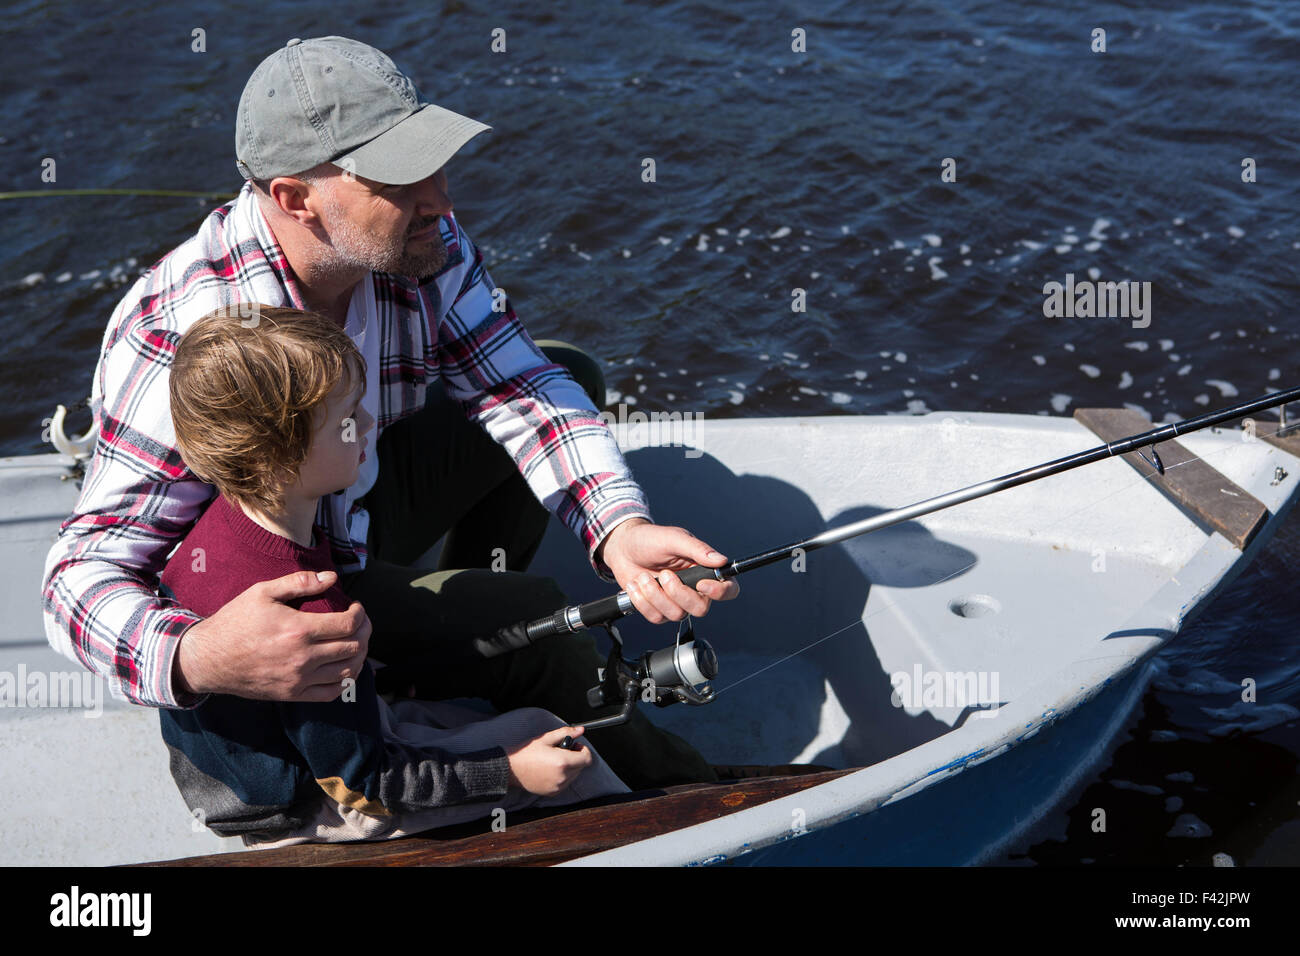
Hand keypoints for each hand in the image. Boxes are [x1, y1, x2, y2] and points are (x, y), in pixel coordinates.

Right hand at [173, 570, 370, 701]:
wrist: (208, 659)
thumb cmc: (235, 622)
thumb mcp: (262, 592)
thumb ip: (299, 582)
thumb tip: (332, 577)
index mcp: (298, 630)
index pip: (349, 624)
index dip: (360, 614)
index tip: (356, 607)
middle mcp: (303, 658)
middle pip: (354, 647)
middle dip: (365, 632)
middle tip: (360, 622)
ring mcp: (298, 680)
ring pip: (348, 671)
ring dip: (360, 655)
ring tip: (355, 641)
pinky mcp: (292, 694)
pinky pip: (331, 693)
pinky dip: (345, 680)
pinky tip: (343, 666)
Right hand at [506, 726, 592, 795]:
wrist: (511, 769)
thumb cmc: (527, 753)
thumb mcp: (546, 738)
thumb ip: (566, 733)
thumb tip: (580, 730)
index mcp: (563, 762)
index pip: (587, 758)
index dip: (584, 750)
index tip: (576, 746)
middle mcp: (563, 776)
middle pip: (581, 767)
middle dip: (576, 757)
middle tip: (563, 750)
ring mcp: (558, 786)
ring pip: (574, 775)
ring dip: (570, 767)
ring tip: (555, 760)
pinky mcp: (553, 792)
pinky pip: (565, 783)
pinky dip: (563, 776)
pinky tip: (550, 769)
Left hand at [594, 518, 739, 623]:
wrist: (623, 548)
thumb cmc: (649, 539)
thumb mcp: (673, 539)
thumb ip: (698, 549)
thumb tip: (721, 560)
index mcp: (703, 570)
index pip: (727, 589)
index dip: (720, 592)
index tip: (702, 584)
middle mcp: (693, 589)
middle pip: (700, 608)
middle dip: (678, 594)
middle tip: (663, 575)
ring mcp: (675, 601)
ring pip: (676, 614)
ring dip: (655, 595)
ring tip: (644, 577)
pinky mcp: (658, 609)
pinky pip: (656, 617)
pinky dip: (642, 601)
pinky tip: (636, 586)